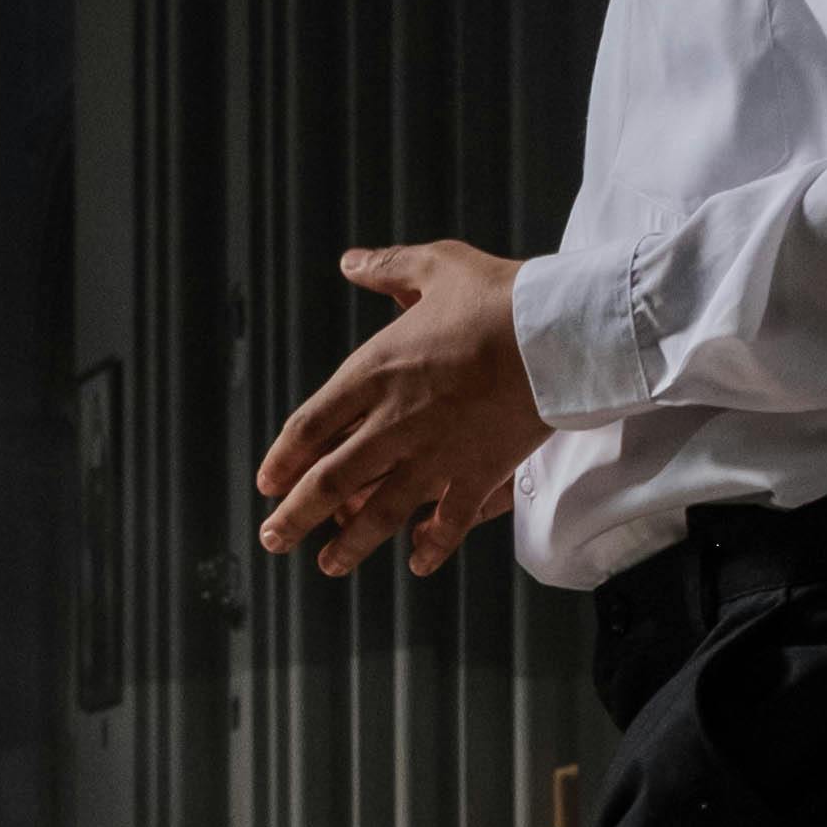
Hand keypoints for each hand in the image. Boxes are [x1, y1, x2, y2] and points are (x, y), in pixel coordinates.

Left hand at [256, 240, 544, 580]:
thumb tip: (352, 262)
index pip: (310, 426)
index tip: (268, 482)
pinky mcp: (479, 473)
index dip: (283, 459)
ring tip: (328, 565)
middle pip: (331, 481)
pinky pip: (449, 522)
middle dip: (295, 516)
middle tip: (272, 539)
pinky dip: (432, 546)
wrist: (558, 332)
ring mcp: (436, 454)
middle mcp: (395, 422)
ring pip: (381, 512)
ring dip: (350, 544)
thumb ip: (388, 267)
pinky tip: (417, 564)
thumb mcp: (436, 265)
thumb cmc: (497, 295)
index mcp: (375, 372)